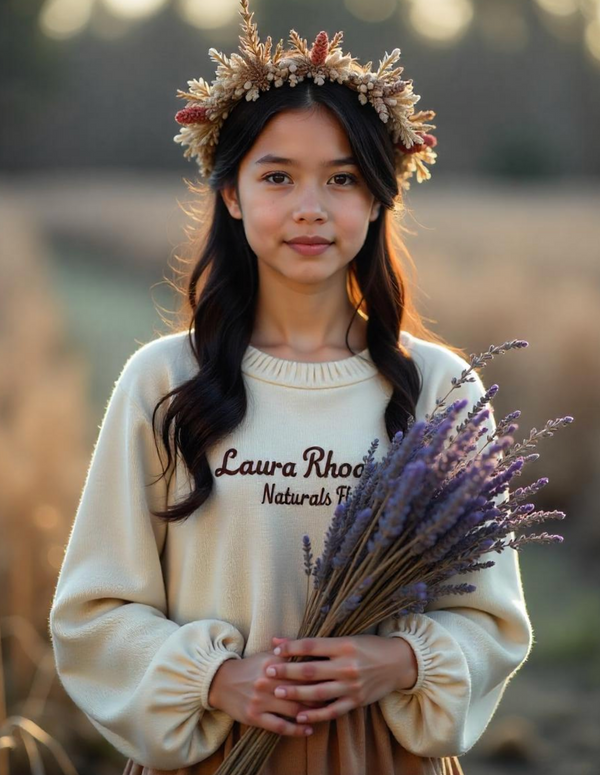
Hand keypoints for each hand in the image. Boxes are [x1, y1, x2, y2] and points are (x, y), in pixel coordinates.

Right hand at [206, 638, 329, 737]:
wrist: (221, 681)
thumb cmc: (249, 667)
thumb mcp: (267, 655)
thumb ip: (288, 651)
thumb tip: (311, 646)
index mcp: (273, 662)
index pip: (302, 668)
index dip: (320, 674)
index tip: (334, 677)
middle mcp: (268, 680)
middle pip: (302, 689)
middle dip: (321, 694)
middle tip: (335, 697)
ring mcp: (261, 699)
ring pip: (294, 708)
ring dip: (312, 713)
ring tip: (325, 714)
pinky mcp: (255, 716)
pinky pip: (280, 725)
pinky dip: (296, 729)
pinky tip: (308, 729)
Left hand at [263, 634, 418, 725]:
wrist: (398, 663)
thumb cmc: (368, 646)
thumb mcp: (346, 638)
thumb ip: (316, 642)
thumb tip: (281, 640)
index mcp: (344, 645)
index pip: (312, 646)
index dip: (292, 647)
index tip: (275, 649)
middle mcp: (347, 665)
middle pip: (311, 670)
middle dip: (287, 671)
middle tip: (268, 672)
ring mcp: (352, 686)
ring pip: (318, 692)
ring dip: (296, 694)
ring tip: (277, 693)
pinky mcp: (356, 701)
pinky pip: (332, 711)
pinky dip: (315, 715)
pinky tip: (300, 716)